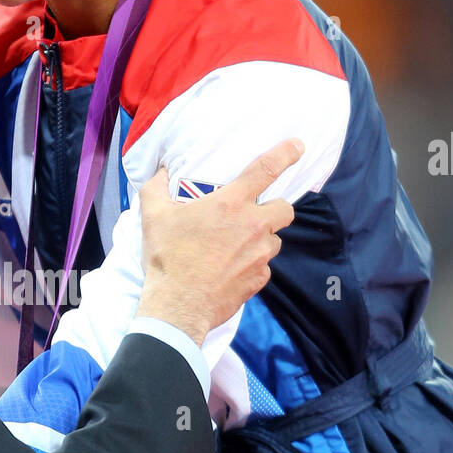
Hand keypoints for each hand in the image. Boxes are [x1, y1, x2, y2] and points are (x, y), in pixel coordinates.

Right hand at [135, 139, 302, 344]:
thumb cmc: (167, 258)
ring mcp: (260, 255)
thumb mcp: (153, 216)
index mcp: (231, 204)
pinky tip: (232, 270)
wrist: (178, 306)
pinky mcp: (259, 279)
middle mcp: (253, 226)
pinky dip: (253, 265)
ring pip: (275, 240)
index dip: (286, 154)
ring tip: (237, 247)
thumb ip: (156, 188)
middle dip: (276, 208)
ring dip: (263, 239)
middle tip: (255, 215)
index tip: (298, 146)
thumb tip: (159, 173)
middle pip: (285, 209)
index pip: (266, 169)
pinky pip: (264, 267)